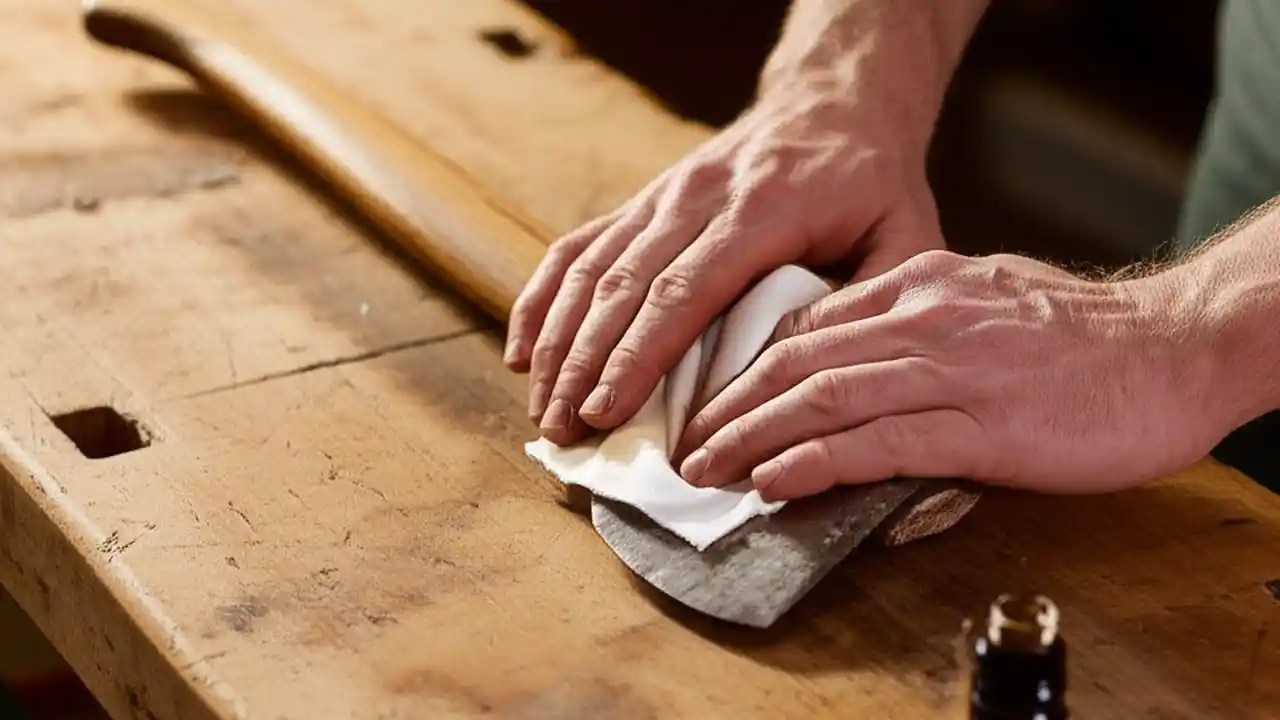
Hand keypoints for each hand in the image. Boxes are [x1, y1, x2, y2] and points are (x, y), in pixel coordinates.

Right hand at [505, 91, 942, 445]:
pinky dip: (543, 298)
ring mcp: (660, 197)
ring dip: (558, 341)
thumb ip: (880, 304)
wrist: (832, 105)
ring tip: (541, 407)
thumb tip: (838, 383)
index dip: (638, 355)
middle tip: (563, 430)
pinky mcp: (641, 202)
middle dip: (584, 363)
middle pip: (622, 286)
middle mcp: (696, 198)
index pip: (684, 291)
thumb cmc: (872, 182)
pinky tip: (524, 349)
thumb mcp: (905, 235)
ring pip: (591, 268)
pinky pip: (577, 246)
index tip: (605, 410)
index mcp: (760, 211)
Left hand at [673, 250, 1227, 499]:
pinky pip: (878, 442)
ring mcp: (950, 370)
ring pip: (822, 398)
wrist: (1178, 349)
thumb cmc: (1086, 338)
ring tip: (705, 467)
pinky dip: (815, 461)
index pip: (806, 325)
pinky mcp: (982, 425)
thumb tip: (864, 358)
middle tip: (686, 443)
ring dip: (751, 435)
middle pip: (796, 362)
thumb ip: (922, 322)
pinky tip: (774, 478)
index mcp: (921, 284)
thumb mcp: (988, 299)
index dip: (746, 367)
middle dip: (729, 405)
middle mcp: (924, 319)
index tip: (710, 401)